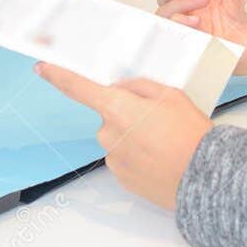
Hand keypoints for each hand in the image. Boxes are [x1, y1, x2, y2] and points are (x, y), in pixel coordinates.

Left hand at [34, 63, 210, 209]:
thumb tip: (122, 89)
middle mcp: (108, 134)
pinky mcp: (122, 178)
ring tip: (165, 141)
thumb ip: (139, 87)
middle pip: (109, 114)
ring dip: (134, 135)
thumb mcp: (170, 94)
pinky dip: (138, 155)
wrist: (204, 178)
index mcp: (117, 108)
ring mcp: (113, 159)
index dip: (57, 75)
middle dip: (127, 112)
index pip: (78, 87)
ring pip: (118, 137)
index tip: (42, 68)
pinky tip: (160, 156)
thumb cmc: (190, 135)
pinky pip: (124, 157)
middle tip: (158, 118)